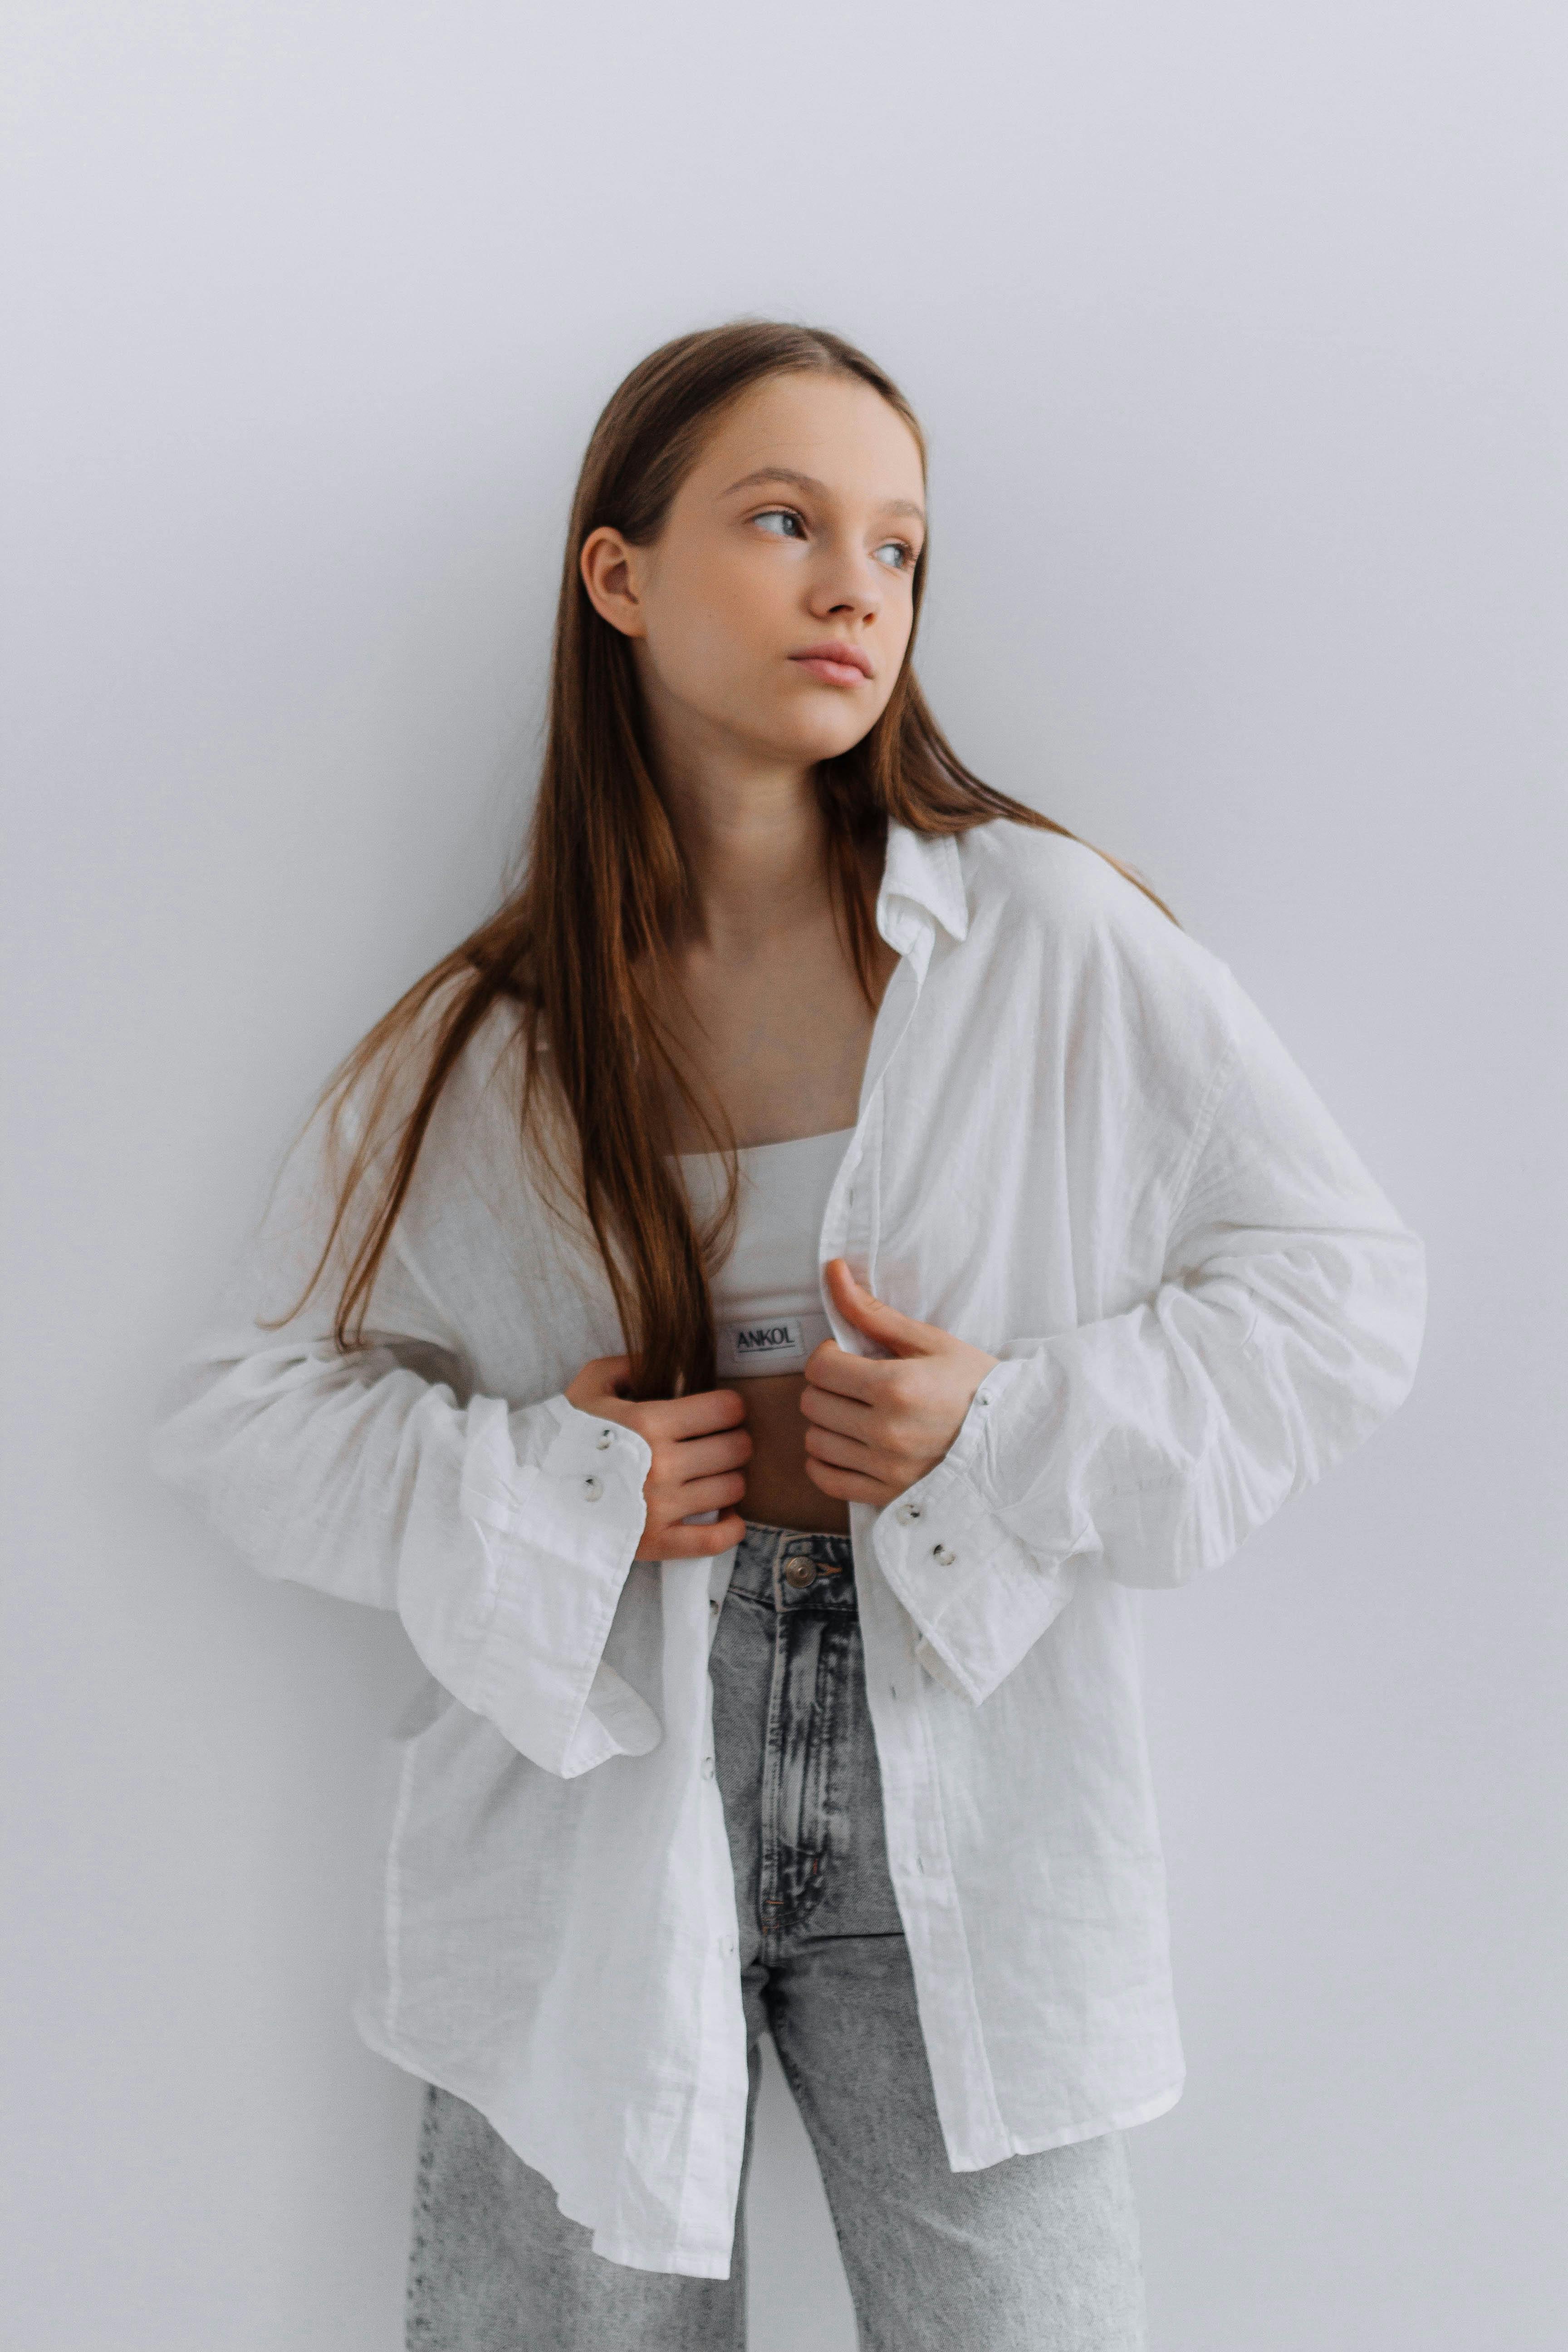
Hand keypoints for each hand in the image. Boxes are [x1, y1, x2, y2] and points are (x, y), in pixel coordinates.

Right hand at [564, 1355, 751, 1559]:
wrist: (528, 1494)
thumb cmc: (562, 1436)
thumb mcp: (590, 1383)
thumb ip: (633, 1364)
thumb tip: (675, 1363)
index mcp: (649, 1423)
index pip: (725, 1409)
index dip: (731, 1406)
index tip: (723, 1410)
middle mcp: (662, 1465)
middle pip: (735, 1448)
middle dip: (734, 1439)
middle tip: (719, 1440)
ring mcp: (662, 1508)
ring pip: (732, 1488)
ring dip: (729, 1478)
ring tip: (712, 1473)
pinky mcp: (658, 1543)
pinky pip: (717, 1539)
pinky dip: (731, 1527)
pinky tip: (725, 1514)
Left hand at [799, 1261, 999, 1510]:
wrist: (1016, 1436)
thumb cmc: (974, 1383)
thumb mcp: (930, 1341)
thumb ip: (874, 1312)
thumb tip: (833, 1271)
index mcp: (896, 1387)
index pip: (820, 1367)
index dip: (828, 1355)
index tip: (848, 1355)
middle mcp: (886, 1431)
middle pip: (813, 1403)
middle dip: (827, 1387)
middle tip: (853, 1383)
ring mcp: (886, 1468)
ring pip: (815, 1441)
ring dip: (827, 1423)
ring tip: (855, 1413)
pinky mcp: (887, 1495)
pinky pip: (827, 1479)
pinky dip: (825, 1462)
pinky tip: (845, 1445)